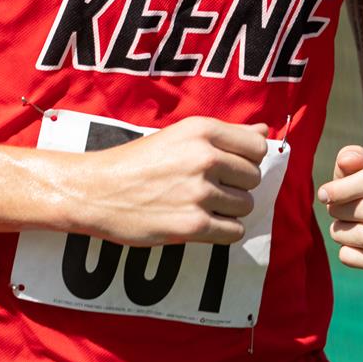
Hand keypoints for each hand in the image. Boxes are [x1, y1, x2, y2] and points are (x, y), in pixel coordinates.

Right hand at [65, 116, 268, 246]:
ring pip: (246, 206)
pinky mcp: (193, 224)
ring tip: (200, 205)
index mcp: (202, 130)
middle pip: (254, 178)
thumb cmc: (137, 161)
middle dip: (236, 186)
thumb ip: (226, 134)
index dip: (247, 159)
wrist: (96, 190)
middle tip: (208, 188)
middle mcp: (205, 157)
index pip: (258, 146)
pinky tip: (201, 223)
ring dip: (229, 209)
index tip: (228, 166)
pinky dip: (222, 231)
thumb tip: (265, 130)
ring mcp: (200, 192)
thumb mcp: (180, 135)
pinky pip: (234, 231)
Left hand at [317, 144, 362, 271]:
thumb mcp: (359, 163)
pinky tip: (345, 250)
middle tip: (333, 211)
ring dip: (344, 234)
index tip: (323, 195)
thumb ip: (350, 157)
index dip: (344, 189)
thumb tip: (348, 160)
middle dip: (341, 212)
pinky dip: (355, 258)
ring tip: (339, 228)